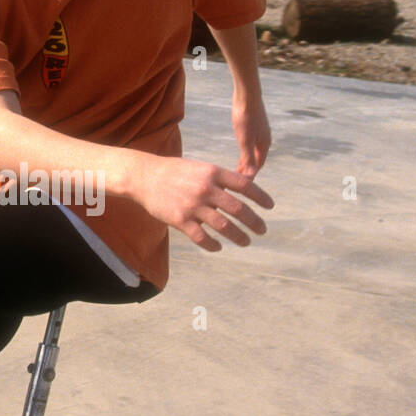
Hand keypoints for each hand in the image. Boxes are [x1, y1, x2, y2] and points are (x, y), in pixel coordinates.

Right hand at [132, 152, 273, 252]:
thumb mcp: (200, 168)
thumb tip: (245, 186)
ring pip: (223, 226)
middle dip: (254, 222)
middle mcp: (205, 189)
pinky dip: (213, 245)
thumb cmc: (175, 172)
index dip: (260, 197)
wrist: (144, 177)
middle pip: (238, 209)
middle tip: (262, 230)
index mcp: (212, 173)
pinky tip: (219, 247)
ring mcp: (193, 206)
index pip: (245, 185)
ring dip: (238, 236)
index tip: (270, 207)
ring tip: (246, 242)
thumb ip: (220, 178)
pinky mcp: (180, 220)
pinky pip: (202, 238)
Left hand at [232, 94, 271, 176]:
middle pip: (257, 159)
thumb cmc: (246, 116)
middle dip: (249, 169)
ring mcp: (261, 132)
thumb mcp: (245, 139)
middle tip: (237, 179)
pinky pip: (252, 143)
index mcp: (264, 145)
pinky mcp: (255, 125)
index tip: (241, 185)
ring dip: (247, 160)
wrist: (248, 94)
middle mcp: (265, 139)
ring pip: (254, 151)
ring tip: (238, 168)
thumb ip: (247, 158)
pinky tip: (241, 150)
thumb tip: (250, 176)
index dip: (250, 175)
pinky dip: (246, 151)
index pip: (258, 165)